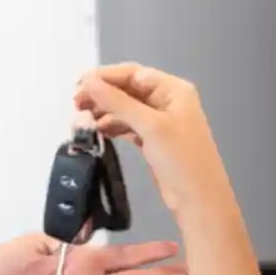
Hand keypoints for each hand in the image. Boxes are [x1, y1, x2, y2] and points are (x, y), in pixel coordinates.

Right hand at [74, 63, 264, 274]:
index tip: (78, 85)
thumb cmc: (182, 160)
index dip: (104, 77)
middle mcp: (168, 101)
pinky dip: (112, 126)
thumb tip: (89, 82)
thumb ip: (117, 102)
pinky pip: (128, 125)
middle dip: (102, 94)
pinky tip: (98, 130)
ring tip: (82, 119)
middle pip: (127, 89)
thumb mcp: (149, 126)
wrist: (199, 201)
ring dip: (104, 111)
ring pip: (125, 108)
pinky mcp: (154, 140)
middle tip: (76, 104)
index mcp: (173, 90)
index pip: (133, 73)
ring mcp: (161, 122)